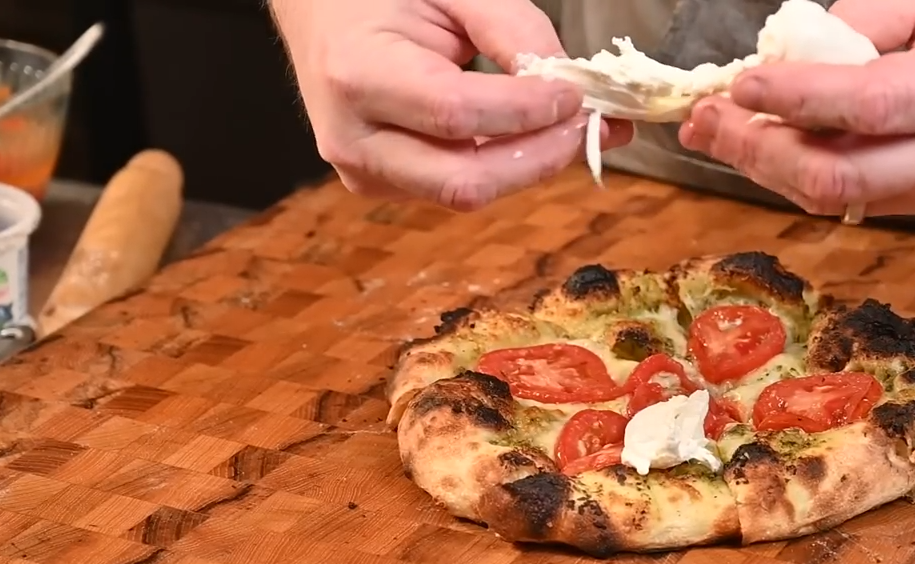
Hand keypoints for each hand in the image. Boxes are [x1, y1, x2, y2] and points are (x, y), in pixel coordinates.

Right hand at [272, 0, 632, 211]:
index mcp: (356, 76)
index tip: (576, 93)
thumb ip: (510, 28)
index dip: (525, 111)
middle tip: (594, 125)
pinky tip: (534, 137)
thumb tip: (567, 82)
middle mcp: (353, 141)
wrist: (320, 13)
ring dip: (531, 166)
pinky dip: (506, 166)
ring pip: (467, 194)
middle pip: (464, 180)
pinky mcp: (383, 186)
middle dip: (540, 157)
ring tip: (576, 128)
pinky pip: (458, 188)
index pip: (455, 114)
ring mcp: (364, 173)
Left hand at [678, 0, 914, 217]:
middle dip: (756, 153)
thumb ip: (873, 21)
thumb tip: (794, 53)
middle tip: (704, 119)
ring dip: (764, 167)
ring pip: (833, 198)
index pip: (866, 109)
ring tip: (713, 130)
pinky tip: (765, 144)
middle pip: (835, 179)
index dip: (795, 102)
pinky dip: (800, 173)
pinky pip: (852, 197)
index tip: (740, 84)